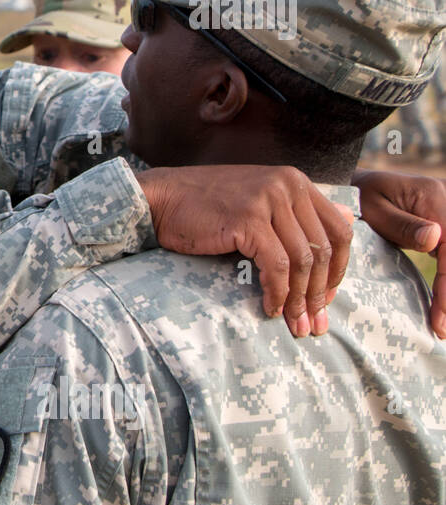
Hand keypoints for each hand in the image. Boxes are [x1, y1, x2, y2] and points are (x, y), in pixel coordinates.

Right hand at [137, 165, 354, 337]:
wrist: (160, 198)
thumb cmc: (203, 205)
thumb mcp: (257, 200)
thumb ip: (294, 213)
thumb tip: (343, 228)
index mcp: (296, 181)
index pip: (338, 230)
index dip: (339, 269)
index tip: (326, 298)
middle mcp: (288, 186)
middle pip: (323, 249)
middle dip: (321, 292)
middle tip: (314, 323)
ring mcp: (269, 200)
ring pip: (303, 261)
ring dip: (300, 299)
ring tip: (294, 323)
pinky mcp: (249, 219)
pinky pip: (278, 266)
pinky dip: (278, 292)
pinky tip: (270, 308)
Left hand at [352, 168, 445, 337]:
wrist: (358, 184)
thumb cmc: (359, 196)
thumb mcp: (373, 208)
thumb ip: (403, 224)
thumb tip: (436, 237)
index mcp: (434, 198)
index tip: (440, 316)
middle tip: (442, 328)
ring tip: (442, 323)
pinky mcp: (444, 228)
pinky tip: (441, 306)